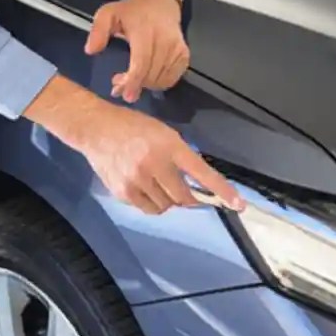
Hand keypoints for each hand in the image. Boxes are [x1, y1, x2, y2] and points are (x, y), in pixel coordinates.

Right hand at [73, 100, 245, 214]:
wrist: (96, 129)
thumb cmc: (134, 127)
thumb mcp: (163, 133)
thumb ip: (180, 156)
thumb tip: (196, 182)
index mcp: (170, 146)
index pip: (202, 173)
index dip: (222, 191)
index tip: (239, 205)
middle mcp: (155, 165)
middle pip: (184, 197)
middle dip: (188, 198)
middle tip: (184, 190)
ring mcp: (138, 180)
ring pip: (166, 206)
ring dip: (168, 200)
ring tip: (157, 183)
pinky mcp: (123, 192)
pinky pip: (148, 208)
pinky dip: (151, 202)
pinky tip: (142, 186)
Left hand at [84, 0, 187, 102]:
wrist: (160, 3)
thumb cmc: (132, 11)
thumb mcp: (108, 13)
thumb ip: (98, 30)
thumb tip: (90, 50)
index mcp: (145, 30)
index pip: (142, 62)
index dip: (132, 80)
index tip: (122, 93)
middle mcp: (165, 40)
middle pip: (151, 74)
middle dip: (134, 85)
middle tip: (118, 86)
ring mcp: (177, 49)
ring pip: (162, 79)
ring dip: (145, 85)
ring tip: (132, 79)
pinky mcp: (184, 56)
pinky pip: (171, 78)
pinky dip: (158, 83)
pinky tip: (147, 77)